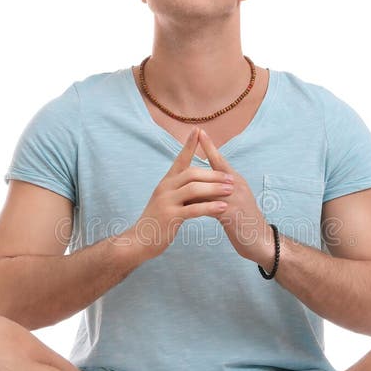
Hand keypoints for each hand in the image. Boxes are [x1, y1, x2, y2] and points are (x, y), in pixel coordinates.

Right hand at [130, 126, 236, 260]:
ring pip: (194, 189)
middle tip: (230, 178)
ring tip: (231, 191)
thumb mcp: (166, 200)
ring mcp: (166, 202)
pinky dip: (210, 207)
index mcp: (166, 183)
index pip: (179, 160)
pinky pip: (193, 209)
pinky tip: (223, 207)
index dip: (188, 145)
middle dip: (213, 175)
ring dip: (214, 188)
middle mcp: (165, 188)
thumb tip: (194, 182)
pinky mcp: (170, 217)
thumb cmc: (156, 221)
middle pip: (191, 173)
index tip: (198, 130)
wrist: (139, 240)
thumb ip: (178, 190)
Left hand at [197, 128, 275, 266]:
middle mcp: (238, 187)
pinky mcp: (232, 214)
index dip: (210, 147)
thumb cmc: (243, 222)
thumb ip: (219, 191)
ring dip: (194, 185)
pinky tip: (187, 206)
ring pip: (211, 188)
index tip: (199, 133)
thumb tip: (200, 184)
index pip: (221, 161)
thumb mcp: (233, 202)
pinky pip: (211, 206)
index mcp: (237, 182)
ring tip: (178, 181)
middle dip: (201, 160)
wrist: (260, 242)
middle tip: (186, 146)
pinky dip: (199, 205)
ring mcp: (236, 200)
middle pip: (215, 170)